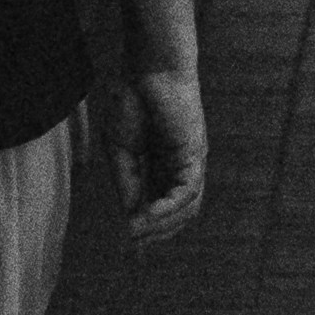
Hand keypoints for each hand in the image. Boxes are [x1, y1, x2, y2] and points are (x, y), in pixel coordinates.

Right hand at [101, 59, 207, 250]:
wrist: (147, 68)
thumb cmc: (132, 100)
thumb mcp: (120, 149)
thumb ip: (127, 182)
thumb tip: (130, 216)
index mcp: (161, 166)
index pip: (160, 206)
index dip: (147, 228)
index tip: (130, 246)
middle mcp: (180, 168)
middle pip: (177, 213)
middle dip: (156, 232)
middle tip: (134, 244)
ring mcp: (190, 162)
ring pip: (187, 208)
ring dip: (163, 225)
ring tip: (138, 233)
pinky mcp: (195, 154)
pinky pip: (188, 191)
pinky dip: (169, 207)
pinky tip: (148, 216)